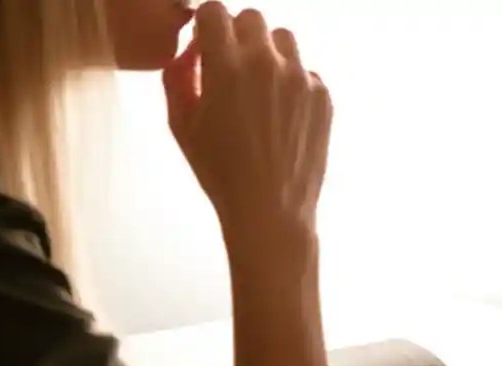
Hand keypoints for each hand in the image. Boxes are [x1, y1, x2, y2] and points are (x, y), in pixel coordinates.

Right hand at [163, 2, 331, 277]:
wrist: (271, 210)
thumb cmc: (220, 172)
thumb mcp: (181, 124)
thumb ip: (178, 76)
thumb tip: (190, 53)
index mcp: (226, 64)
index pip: (215, 10)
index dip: (207, 27)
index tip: (207, 48)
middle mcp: (267, 62)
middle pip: (252, 19)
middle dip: (238, 36)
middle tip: (233, 69)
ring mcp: (300, 77)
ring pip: (283, 39)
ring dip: (269, 54)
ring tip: (261, 90)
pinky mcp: (323, 95)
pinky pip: (305, 71)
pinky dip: (293, 83)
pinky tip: (282, 115)